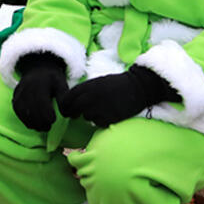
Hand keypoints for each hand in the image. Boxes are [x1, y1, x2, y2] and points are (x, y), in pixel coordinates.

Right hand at [11, 53, 68, 131]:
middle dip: (42, 123)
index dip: (48, 117)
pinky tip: (34, 123)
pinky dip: (27, 122)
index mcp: (39, 85)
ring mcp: (19, 95)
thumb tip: (66, 114)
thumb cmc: (51, 78)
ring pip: (25, 116)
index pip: (42, 106)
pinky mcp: (14, 100)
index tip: (54, 119)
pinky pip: (19, 115)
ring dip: (34, 124)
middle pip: (33, 113)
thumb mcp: (61, 84)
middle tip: (48, 126)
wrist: (36, 69)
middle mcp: (27, 90)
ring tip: (43, 127)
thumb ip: (63, 98)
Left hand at [57, 65, 178, 126]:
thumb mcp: (100, 81)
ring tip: (97, 111)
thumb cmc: (118, 84)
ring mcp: (102, 107)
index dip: (65, 104)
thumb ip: (86, 90)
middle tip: (72, 115)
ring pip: (86, 116)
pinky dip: (99, 121)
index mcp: (90, 85)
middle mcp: (94, 96)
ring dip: (88, 116)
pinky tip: (106, 115)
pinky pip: (98, 122)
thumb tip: (73, 101)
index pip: (70, 96)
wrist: (138, 87)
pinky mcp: (111, 117)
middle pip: (75, 108)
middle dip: (71, 113)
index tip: (64, 108)